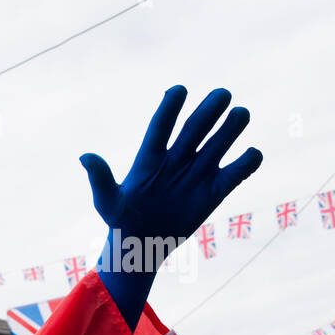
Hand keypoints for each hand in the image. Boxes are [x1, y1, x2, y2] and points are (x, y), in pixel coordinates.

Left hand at [80, 85, 261, 267]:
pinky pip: (239, 170)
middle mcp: (177, 158)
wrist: (141, 245)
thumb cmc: (121, 221)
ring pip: (220, 141)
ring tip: (240, 113)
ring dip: (232, 125)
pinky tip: (250, 156)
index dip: (170, 108)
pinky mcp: (216, 189)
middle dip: (210, 110)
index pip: (161, 126)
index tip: (179, 90)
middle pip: (196, 127)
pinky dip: (249, 161)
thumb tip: (84, 156)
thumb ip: (100, 180)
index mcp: (150, 157)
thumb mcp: (107, 203)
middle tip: (222, 95)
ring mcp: (198, 172)